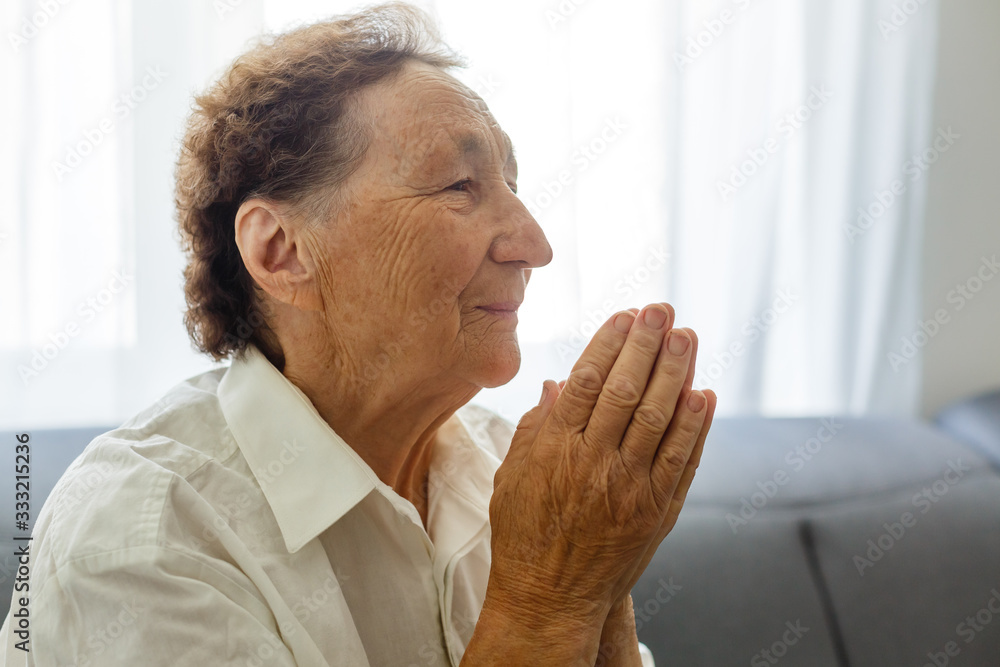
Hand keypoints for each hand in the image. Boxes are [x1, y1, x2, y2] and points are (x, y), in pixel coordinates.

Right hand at [482, 303, 716, 641]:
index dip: (609, 344)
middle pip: (627, 392)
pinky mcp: (655, 512)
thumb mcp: (512, 477)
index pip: (587, 383)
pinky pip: (681, 461)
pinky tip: (703, 395)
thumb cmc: (524, 535)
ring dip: (676, 373)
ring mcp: (629, 489)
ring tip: (687, 336)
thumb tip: (557, 382)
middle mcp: (593, 465)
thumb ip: (534, 426)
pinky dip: (695, 427)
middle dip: (646, 344)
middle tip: (662, 309)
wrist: (550, 599)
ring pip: (659, 419)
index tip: (625, 314)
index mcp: (554, 451)